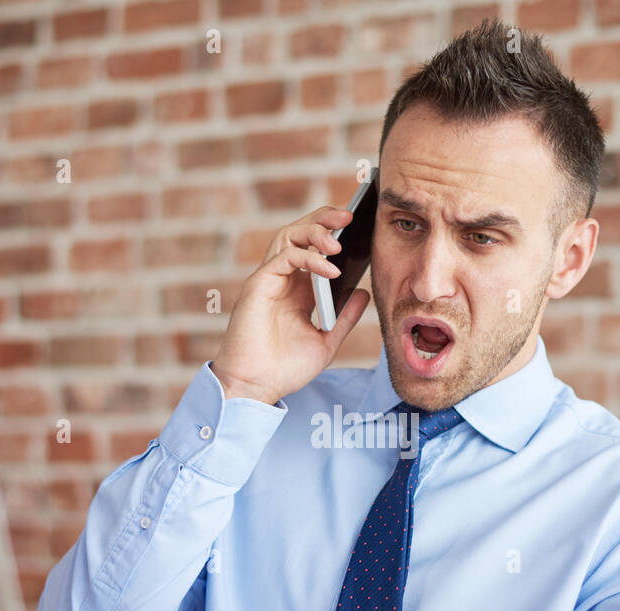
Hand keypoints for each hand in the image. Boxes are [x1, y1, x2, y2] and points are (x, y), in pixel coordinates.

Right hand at [211, 206, 372, 403]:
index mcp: (297, 289)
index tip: (360, 225)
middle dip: (324, 218)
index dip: (333, 232)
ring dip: (315, 230)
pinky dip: (310, 258)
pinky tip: (332, 269)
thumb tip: (363, 291)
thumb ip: (345, 318)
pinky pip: (285, 258)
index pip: (313, 248)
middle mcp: (282, 279)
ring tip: (340, 237)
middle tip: (350, 214)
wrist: (256, 387)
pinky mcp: (258, 284)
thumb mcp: (326, 341)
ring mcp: (268, 279)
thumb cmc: (284, 369)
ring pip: (288, 236)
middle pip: (299, 232)